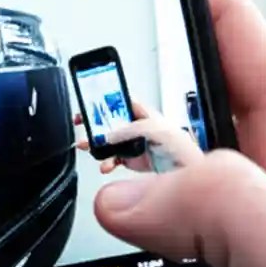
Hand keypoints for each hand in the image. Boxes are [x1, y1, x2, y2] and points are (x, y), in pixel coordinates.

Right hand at [74, 103, 203, 173]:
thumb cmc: (177, 145)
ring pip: (108, 141)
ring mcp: (132, 144)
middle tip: (82, 121)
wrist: (184, 169)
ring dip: (95, 144)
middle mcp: (136, 127)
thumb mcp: (153, 128)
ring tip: (87, 145)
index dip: (106, 97)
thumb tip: (109, 135)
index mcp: (143, 113)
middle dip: (94, 121)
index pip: (121, 99)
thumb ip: (131, 130)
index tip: (91, 99)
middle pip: (109, 120)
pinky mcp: (131, 160)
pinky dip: (106, 162)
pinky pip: (112, 159)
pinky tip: (105, 165)